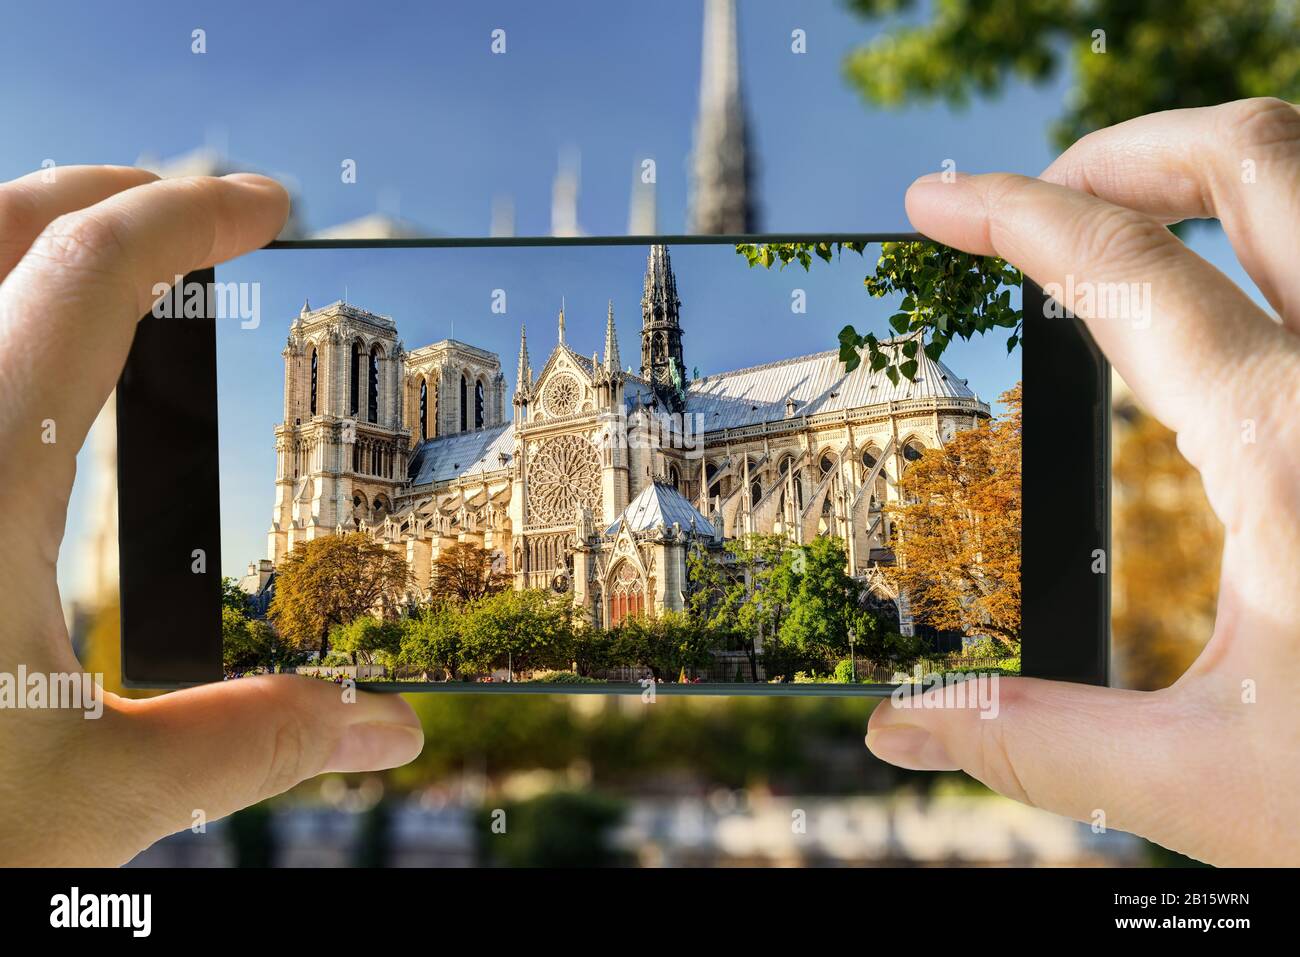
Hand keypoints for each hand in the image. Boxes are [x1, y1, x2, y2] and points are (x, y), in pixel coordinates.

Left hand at [0, 168, 423, 865]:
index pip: (93, 272)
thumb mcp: (95, 795)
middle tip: (189, 216)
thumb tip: (384, 729)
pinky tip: (21, 393)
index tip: (268, 207)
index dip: (194, 213)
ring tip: (99, 279)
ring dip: (20, 243)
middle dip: (102, 196)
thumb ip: (251, 742)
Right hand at [866, 98, 1299, 865]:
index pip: (1126, 270)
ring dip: (1220, 175)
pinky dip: (1283, 241)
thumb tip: (904, 729)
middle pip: (1256, 158)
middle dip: (1125, 152)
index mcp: (1284, 443)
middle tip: (1042, 194)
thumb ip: (1040, 744)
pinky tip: (1246, 308)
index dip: (1013, 215)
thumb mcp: (1211, 780)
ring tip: (1136, 222)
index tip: (940, 203)